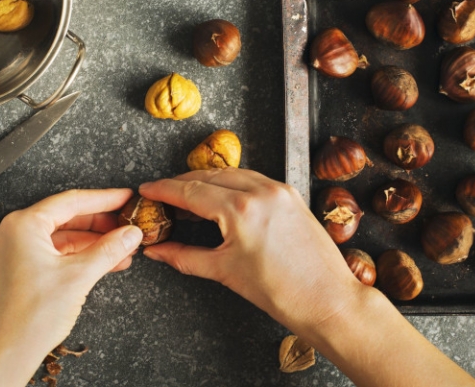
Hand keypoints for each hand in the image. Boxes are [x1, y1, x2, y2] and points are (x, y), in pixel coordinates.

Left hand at [0, 188, 142, 386]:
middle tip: (126, 224)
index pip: (71, 201)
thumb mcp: (79, 277)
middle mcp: (12, 233)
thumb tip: (130, 234)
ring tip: (120, 248)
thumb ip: (108, 250)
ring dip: (91, 242)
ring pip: (60, 237)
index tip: (124, 198)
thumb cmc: (28, 319)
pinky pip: (51, 252)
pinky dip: (76, 256)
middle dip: (100, 223)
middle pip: (65, 217)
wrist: (5, 354)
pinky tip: (101, 262)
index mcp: (22, 225)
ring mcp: (11, 251)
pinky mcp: (15, 268)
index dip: (104, 199)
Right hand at [140, 169, 474, 386]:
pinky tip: (220, 193)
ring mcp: (279, 190)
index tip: (146, 190)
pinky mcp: (291, 194)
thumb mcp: (224, 272)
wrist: (328, 300)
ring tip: (187, 193)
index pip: (190, 191)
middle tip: (161, 194)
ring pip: (231, 173)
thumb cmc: (281, 292)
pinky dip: (231, 182)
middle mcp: (261, 192)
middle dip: (181, 183)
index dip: (163, 189)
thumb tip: (157, 250)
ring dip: (206, 180)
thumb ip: (185, 256)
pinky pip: (253, 178)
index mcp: (240, 210)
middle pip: (208, 177)